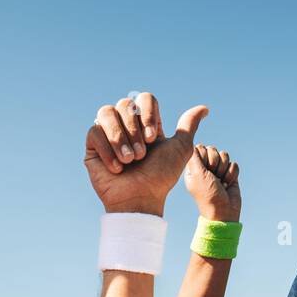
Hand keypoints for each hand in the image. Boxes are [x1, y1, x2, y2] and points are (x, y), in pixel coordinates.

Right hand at [85, 92, 208, 216]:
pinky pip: (94, 132)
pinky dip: (107, 149)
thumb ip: (188, 125)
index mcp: (146, 123)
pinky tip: (117, 167)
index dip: (148, 114)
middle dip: (134, 130)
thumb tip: (204, 108)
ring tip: (128, 160)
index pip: (144, 98)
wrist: (140, 198)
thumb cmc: (161, 177)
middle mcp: (126, 125)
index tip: (153, 138)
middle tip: (141, 155)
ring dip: (119, 137)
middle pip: (125, 104)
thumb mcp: (180, 149)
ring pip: (106, 112)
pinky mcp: (92, 147)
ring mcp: (108, 134)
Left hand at [183, 144, 240, 221]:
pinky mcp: (229, 174)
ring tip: (221, 182)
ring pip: (224, 155)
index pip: (200, 148)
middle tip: (213, 177)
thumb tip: (192, 145)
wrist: (224, 210)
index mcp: (193, 167)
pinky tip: (228, 184)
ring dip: (224, 169)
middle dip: (215, 163)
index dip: (205, 156)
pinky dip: (232, 174)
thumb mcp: (197, 174)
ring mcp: (218, 170)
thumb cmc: (208, 195)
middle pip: (213, 149)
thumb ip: (195, 157)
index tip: (204, 169)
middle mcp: (205, 167)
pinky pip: (233, 164)